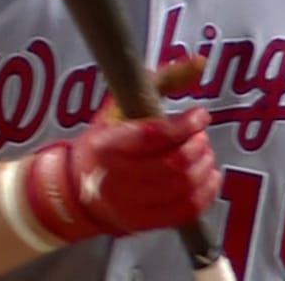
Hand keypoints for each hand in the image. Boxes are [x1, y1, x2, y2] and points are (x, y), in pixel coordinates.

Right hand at [21, 57, 220, 242]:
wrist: (76, 191)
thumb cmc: (103, 143)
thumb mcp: (121, 105)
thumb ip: (162, 79)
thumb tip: (199, 62)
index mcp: (107, 144)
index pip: (152, 136)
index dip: (184, 125)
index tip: (199, 115)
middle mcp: (117, 177)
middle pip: (174, 163)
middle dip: (197, 145)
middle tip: (200, 135)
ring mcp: (131, 204)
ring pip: (184, 187)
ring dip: (204, 166)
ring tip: (203, 152)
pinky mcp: (145, 222)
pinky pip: (187, 210)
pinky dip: (206, 191)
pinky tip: (208, 176)